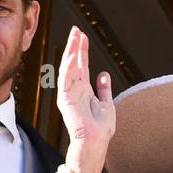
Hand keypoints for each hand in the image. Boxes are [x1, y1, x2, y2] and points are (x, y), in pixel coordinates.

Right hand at [56, 26, 114, 172]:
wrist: (95, 143)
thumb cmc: (100, 129)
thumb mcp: (106, 104)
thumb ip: (104, 89)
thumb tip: (103, 74)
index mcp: (84, 90)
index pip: (82, 66)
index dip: (82, 50)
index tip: (82, 36)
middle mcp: (75, 90)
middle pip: (74, 63)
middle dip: (74, 46)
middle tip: (76, 29)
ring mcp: (69, 94)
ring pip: (69, 68)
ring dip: (71, 52)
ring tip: (74, 36)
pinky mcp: (66, 100)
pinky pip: (66, 80)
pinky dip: (68, 67)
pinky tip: (72, 55)